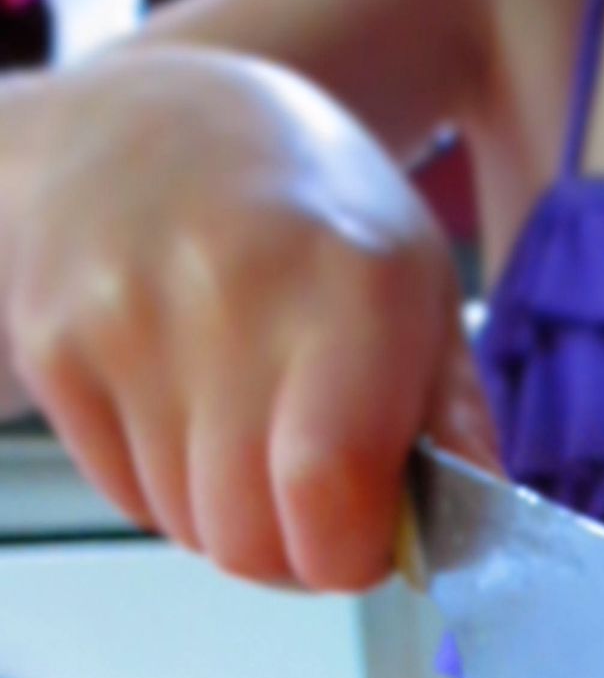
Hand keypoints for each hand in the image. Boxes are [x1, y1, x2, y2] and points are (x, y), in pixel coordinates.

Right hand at [1, 48, 496, 589]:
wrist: (153, 124)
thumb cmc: (313, 218)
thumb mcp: (420, 293)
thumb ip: (453, 425)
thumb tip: (476, 538)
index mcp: (348, 284)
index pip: (329, 495)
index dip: (356, 553)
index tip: (373, 533)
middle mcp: (226, 295)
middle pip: (249, 541)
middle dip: (295, 549)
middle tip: (315, 492)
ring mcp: (122, 320)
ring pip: (187, 529)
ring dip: (229, 511)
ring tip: (248, 421)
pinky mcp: (53, 346)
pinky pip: (125, 498)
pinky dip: (166, 483)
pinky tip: (188, 403)